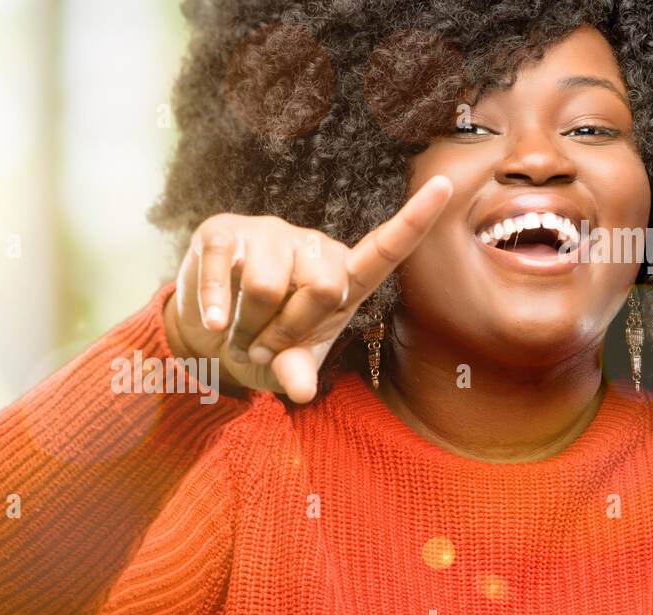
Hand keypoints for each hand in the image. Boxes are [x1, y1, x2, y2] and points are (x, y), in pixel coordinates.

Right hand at [164, 175, 452, 403]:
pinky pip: (222, 272)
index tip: (444, 186)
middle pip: (323, 287)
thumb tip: (302, 390)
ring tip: (240, 337)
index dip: (413, 221)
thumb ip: (299, 372)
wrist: (208, 333)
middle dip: (290, 331)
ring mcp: (267, 234)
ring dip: (249, 328)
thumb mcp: (287, 366)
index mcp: (341, 276)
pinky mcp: (223, 233)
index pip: (384, 249)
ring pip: (266, 285)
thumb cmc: (263, 344)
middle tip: (267, 347)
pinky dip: (214, 307)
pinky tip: (214, 324)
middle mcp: (310, 247)